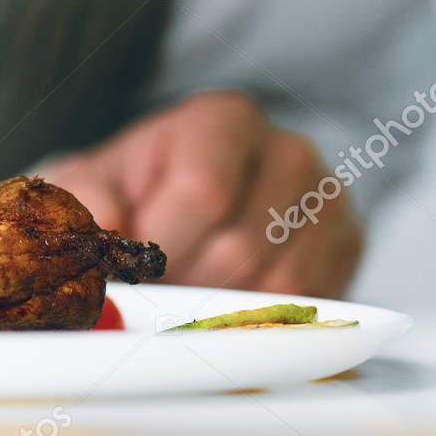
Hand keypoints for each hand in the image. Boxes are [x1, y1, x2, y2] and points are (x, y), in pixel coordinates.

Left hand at [44, 91, 361, 296]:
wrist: (187, 194)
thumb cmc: (139, 188)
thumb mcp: (97, 181)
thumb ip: (87, 198)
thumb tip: (102, 232)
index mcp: (222, 120)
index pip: (204, 192)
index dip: (162, 244)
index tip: (134, 263)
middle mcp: (287, 150)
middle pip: (242, 247)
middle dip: (188, 283)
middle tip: (161, 284)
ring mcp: (328, 198)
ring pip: (279, 284)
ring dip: (224, 305)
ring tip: (193, 285)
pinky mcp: (348, 244)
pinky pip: (310, 304)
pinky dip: (262, 314)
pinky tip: (230, 295)